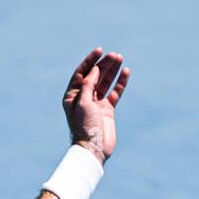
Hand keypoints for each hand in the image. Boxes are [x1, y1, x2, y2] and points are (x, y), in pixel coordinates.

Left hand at [62, 47, 130, 163]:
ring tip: (120, 58)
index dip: (90, 61)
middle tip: (115, 55)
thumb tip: (94, 69)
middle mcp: (84, 97)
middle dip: (104, 64)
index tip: (100, 50)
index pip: (81, 73)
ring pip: (105, 82)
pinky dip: (120, 83)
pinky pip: (115, 92)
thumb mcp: (83, 103)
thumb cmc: (84, 127)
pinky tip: (126, 72)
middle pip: (95, 76)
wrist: (94, 148)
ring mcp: (96, 103)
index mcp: (72, 96)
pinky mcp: (108, 110)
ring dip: (112, 70)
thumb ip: (88, 85)